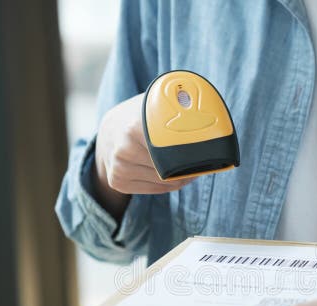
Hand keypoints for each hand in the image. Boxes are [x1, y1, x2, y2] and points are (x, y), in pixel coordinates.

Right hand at [93, 93, 195, 217]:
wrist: (108, 130)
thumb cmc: (139, 116)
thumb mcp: (153, 104)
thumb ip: (174, 107)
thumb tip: (207, 112)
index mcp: (134, 127)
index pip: (170, 148)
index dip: (190, 153)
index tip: (204, 152)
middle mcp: (124, 148)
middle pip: (169, 169)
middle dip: (188, 167)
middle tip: (201, 162)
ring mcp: (118, 167)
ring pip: (164, 182)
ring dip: (181, 178)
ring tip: (187, 167)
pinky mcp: (117, 181)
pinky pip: (156, 190)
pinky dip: (168, 185)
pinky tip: (172, 175)